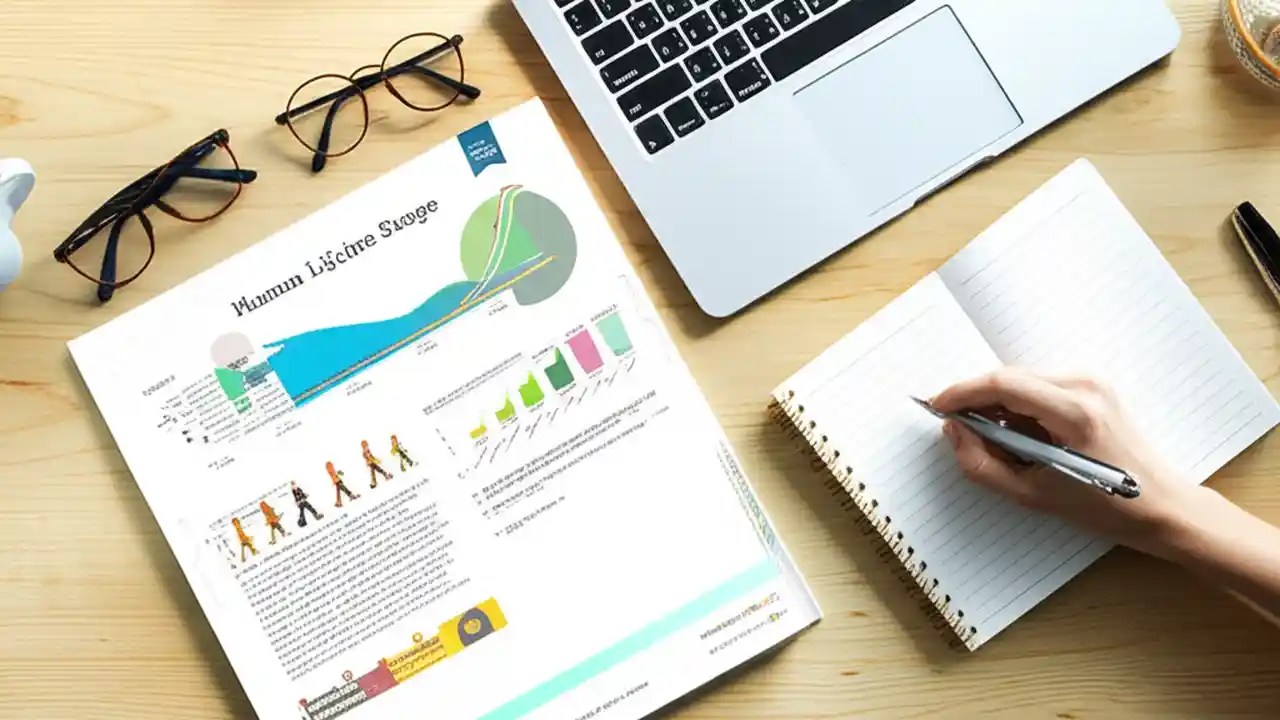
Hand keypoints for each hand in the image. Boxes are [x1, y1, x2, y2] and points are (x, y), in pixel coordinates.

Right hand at [933, 369, 1203, 556]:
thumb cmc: (1106, 508)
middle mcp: (1085, 386)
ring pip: (1023, 380)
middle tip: (960, 430)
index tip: (938, 407)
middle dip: (978, 400)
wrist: (1163, 506)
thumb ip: (982, 464)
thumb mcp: (1032, 496)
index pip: (1003, 384)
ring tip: (998, 442)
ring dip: (999, 405)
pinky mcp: (1094, 387)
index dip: (962, 393)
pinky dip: (1020, 406)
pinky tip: (1023, 436)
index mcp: (1074, 413)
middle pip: (1010, 377)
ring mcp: (1093, 382)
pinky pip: (1041, 386)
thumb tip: (953, 431)